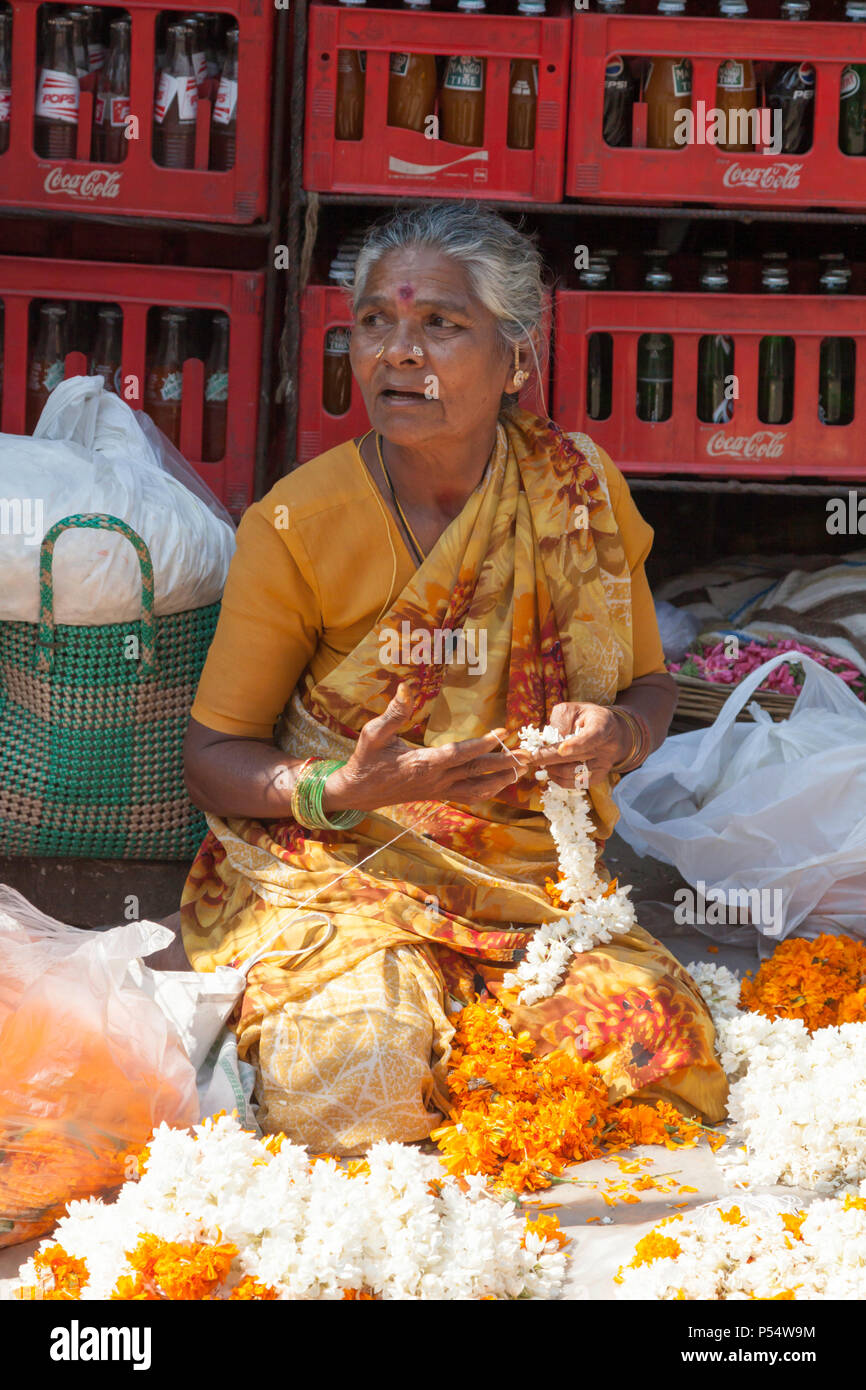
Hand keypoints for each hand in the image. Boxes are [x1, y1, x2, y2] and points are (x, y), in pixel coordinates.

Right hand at [322, 683, 535, 813]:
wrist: (359, 792)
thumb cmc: (367, 761)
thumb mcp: (373, 734)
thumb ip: (393, 713)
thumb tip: (406, 687)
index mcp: (423, 763)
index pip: (460, 753)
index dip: (484, 744)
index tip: (504, 732)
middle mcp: (436, 779)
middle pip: (477, 772)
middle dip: (504, 763)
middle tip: (529, 754)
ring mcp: (439, 789)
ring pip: (477, 788)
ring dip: (502, 779)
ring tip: (523, 768)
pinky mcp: (439, 794)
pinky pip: (469, 795)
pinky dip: (488, 790)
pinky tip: (501, 782)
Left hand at [534, 701, 630, 788]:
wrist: (611, 732)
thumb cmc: (586, 718)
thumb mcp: (575, 709)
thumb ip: (561, 719)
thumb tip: (548, 738)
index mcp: (602, 725)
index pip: (592, 736)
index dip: (577, 744)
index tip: (562, 750)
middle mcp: (606, 747)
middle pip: (575, 758)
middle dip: (547, 758)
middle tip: (528, 757)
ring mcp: (603, 765)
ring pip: (572, 774)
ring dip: (551, 769)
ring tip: (540, 762)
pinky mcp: (598, 777)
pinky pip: (575, 784)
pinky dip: (558, 779)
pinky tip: (551, 771)